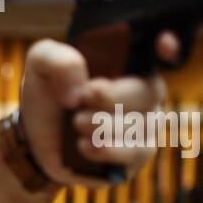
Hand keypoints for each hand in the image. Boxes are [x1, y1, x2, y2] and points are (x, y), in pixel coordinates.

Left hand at [19, 31, 178, 187]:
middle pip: (148, 92)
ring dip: (104, 126)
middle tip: (78, 102)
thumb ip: (58, 59)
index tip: (164, 43)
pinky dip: (108, 150)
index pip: (160, 52)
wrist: (35, 140)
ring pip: (143, 125)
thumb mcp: (40, 66)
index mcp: (128, 65)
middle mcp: (145, 94)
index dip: (167, 49)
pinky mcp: (135, 158)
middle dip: (109, 98)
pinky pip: (136, 154)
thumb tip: (83, 86)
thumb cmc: (48, 96)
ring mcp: (144, 127)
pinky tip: (84, 146)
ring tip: (75, 124)